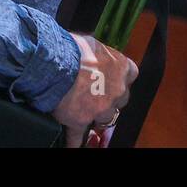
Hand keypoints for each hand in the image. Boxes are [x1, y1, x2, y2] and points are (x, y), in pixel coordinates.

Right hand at [52, 33, 137, 147]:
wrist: (55, 63)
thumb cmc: (72, 48)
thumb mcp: (92, 44)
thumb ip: (99, 55)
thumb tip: (93, 55)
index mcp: (121, 67)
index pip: (131, 75)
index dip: (121, 78)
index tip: (113, 78)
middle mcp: (116, 90)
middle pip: (120, 100)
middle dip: (111, 98)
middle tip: (97, 94)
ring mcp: (101, 108)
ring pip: (105, 118)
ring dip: (96, 115)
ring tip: (84, 112)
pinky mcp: (82, 121)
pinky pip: (79, 137)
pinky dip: (76, 140)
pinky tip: (73, 142)